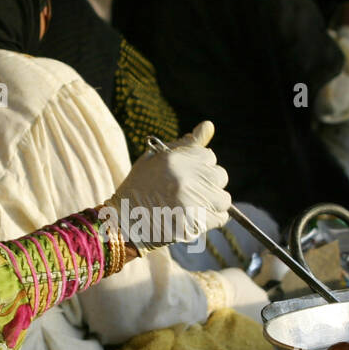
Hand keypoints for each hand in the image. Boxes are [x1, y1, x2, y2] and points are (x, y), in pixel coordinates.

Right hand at [102, 122, 230, 250]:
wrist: (124, 223)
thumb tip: (209, 125)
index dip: (199, 166)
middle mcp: (185, 180)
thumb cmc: (140, 187)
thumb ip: (184, 144)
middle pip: (220, 176)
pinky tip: (195, 217)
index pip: (209, 156)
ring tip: (193, 205)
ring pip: (223, 199)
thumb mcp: (156, 159)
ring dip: (212, 202)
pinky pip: (220, 218)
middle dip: (209, 183)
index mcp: (174, 160)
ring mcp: (191, 203)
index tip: (186, 175)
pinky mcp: (195, 224)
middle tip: (190, 191)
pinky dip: (212, 219)